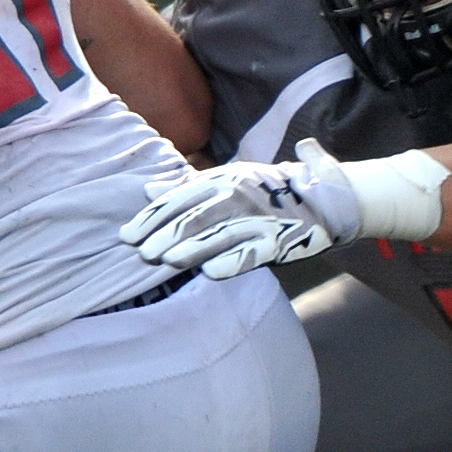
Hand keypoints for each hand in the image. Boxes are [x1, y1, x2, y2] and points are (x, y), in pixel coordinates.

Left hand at [120, 138, 364, 278]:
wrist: (323, 195)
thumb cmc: (265, 190)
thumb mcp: (226, 180)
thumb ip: (186, 188)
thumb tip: (147, 190)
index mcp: (223, 179)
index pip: (179, 199)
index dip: (152, 217)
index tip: (128, 235)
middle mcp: (239, 195)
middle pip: (195, 217)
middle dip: (165, 235)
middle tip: (141, 252)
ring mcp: (260, 218)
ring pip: (220, 235)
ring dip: (191, 249)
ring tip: (166, 261)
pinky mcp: (280, 241)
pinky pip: (253, 253)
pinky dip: (231, 262)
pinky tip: (209, 273)